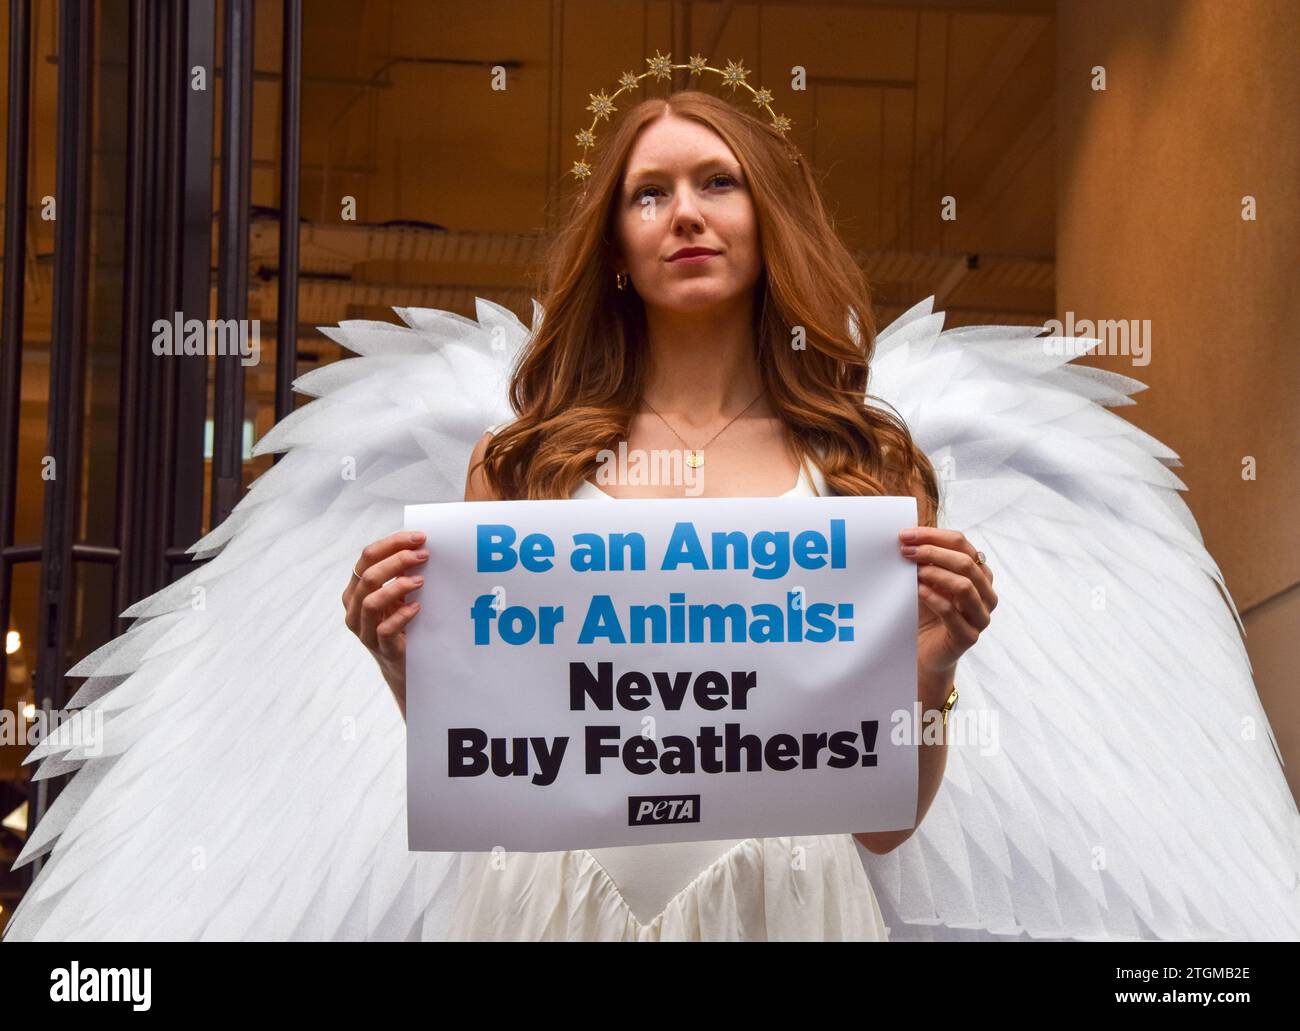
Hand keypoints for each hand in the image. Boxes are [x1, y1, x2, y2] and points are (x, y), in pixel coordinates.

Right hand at [342, 530, 428, 719]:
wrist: (403, 665)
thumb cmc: (401, 623)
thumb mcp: (397, 595)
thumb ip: (400, 573)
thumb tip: (421, 544)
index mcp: (356, 589)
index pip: (367, 557)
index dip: (392, 544)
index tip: (418, 537)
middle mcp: (354, 608)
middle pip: (368, 576)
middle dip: (397, 561)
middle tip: (423, 555)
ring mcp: (364, 630)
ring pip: (371, 602)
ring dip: (397, 587)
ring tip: (420, 581)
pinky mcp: (380, 648)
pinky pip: (385, 630)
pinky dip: (401, 616)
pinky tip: (417, 608)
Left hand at [898, 526, 996, 691]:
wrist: (926, 652)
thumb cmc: (927, 612)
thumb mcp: (927, 580)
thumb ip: (926, 560)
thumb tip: (907, 534)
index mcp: (979, 574)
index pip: (962, 544)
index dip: (933, 536)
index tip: (905, 535)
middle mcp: (986, 594)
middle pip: (966, 563)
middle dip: (933, 552)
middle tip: (906, 552)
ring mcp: (980, 616)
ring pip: (964, 586)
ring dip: (936, 574)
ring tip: (913, 571)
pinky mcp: (969, 637)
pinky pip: (952, 612)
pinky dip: (932, 597)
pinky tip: (917, 590)